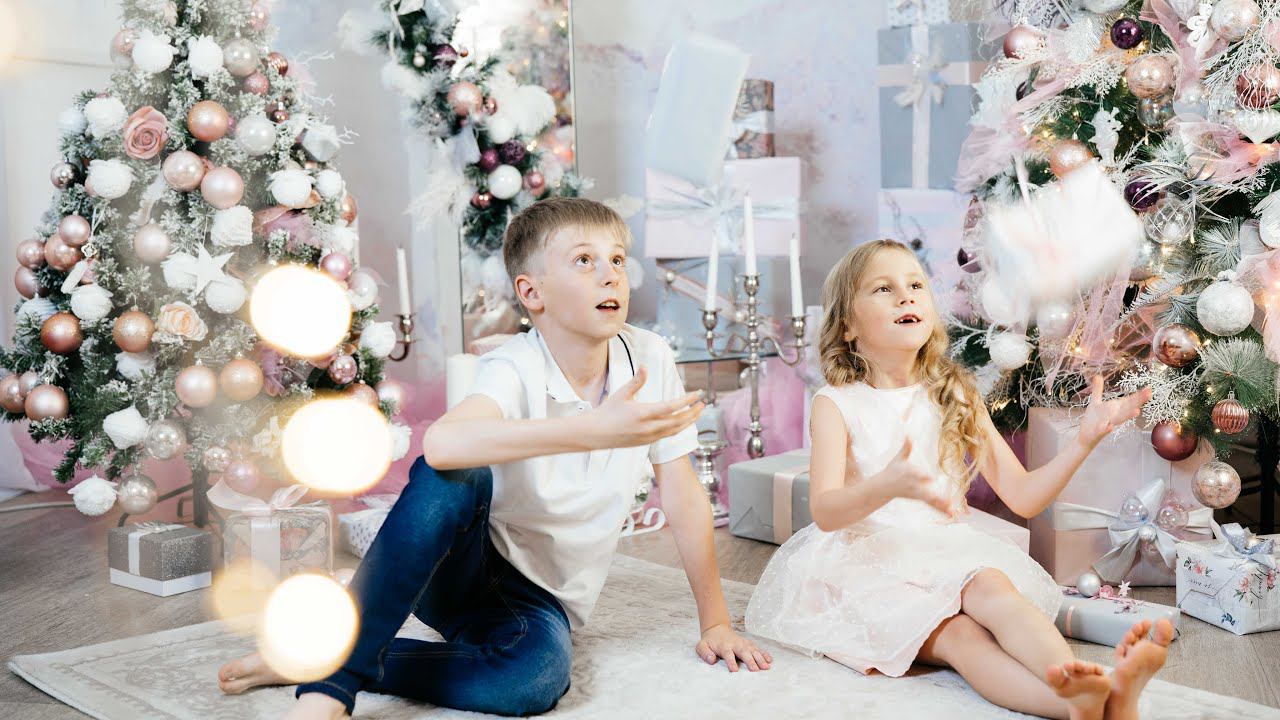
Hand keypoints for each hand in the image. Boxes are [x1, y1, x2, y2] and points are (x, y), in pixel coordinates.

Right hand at [589, 366, 703, 448]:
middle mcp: (649, 427)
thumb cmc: (608, 412)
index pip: (672, 406)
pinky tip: (682, 422)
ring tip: (697, 412)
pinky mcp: (647, 442)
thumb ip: (637, 381)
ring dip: (689, 421)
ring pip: (675, 430)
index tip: (697, 393)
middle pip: (678, 420)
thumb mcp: (621, 394)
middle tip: (703, 403)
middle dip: (693, 412)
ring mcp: (649, 436)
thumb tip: (645, 366)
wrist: (596, 434)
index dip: (687, 400)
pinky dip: (678, 428)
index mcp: (643, 413)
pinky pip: (668, 435)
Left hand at [695, 623, 771, 671]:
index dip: (731, 662)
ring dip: (760, 658)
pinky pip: (757, 648)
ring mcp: (743, 643)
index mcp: (724, 646)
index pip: (728, 654)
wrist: (717, 628)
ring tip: (766, 667)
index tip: (734, 670)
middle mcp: (735, 644)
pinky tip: (770, 660)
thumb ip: (705, 653)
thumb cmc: (709, 641)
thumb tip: (711, 660)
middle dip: (750, 661)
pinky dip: (764, 653)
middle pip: (743, 652)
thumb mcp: (701, 646)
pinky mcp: (748, 643)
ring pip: (753, 650)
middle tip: (756, 670)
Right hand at [878, 438, 952, 514]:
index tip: (930, 478)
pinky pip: (932, 505)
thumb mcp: (897, 458)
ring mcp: (916, 494)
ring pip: (930, 500)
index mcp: (907, 474)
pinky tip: (951, 514)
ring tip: (951, 511)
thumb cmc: (892, 470)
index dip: (922, 476)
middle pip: (924, 491)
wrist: (883, 487)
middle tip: (944, 501)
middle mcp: (913, 485)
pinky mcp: (920, 498)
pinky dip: (941, 510)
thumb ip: (905, 447)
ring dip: (941, 506)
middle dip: (933, 497)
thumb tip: (908, 433)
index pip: (916, 475)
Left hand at [1077, 376, 1149, 448]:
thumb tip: (1098, 375)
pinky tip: (1109, 427)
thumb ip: (1098, 389)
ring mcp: (1108, 423)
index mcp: (1115, 408)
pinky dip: (1107, 428)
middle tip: (1149, 394)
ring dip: (1128, 415)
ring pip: (1119, 419)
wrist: (1086, 436)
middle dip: (1138, 401)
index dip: (1138, 395)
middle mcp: (1115, 415)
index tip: (1149, 389)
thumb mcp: (1095, 402)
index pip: (1129, 400)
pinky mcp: (1099, 431)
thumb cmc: (1094, 419)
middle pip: (1128, 407)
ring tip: (1137, 411)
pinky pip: (1104, 430)